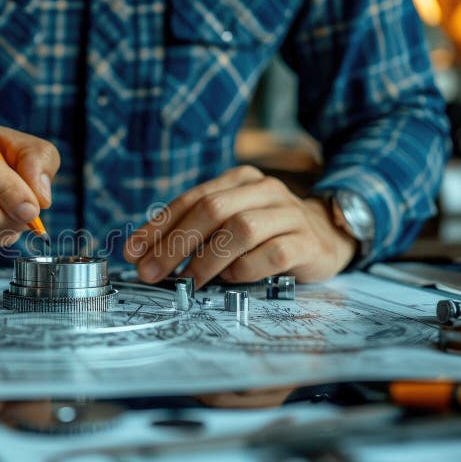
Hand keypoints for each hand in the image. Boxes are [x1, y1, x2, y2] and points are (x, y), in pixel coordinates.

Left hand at [123, 166, 356, 287]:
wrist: (328, 234)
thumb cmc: (267, 232)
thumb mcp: (230, 222)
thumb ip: (195, 231)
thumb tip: (145, 255)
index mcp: (239, 180)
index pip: (190, 199)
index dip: (158, 226)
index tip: (132, 252)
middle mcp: (264, 190)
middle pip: (212, 210)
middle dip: (175, 244)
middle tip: (151, 272)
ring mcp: (288, 214)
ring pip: (241, 230)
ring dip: (207, 260)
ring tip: (187, 282)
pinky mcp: (306, 242)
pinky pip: (272, 254)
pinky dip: (246, 269)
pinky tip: (232, 279)